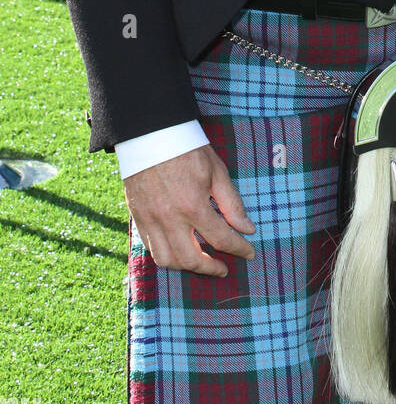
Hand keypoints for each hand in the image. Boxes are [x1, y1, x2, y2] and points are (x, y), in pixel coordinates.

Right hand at [124, 144, 255, 277]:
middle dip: (211, 269)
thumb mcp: (216, 171)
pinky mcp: (138, 218)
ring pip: (167, 260)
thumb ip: (231, 203)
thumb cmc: (187, 149)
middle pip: (191, 260)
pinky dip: (166, 256)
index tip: (249, 253)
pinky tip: (178, 251)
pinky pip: (150, 248)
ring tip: (201, 263)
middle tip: (224, 268)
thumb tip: (247, 229)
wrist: (149, 134)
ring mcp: (150, 220)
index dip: (239, 249)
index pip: (221, 239)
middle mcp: (169, 219)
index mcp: (193, 205)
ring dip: (186, 267)